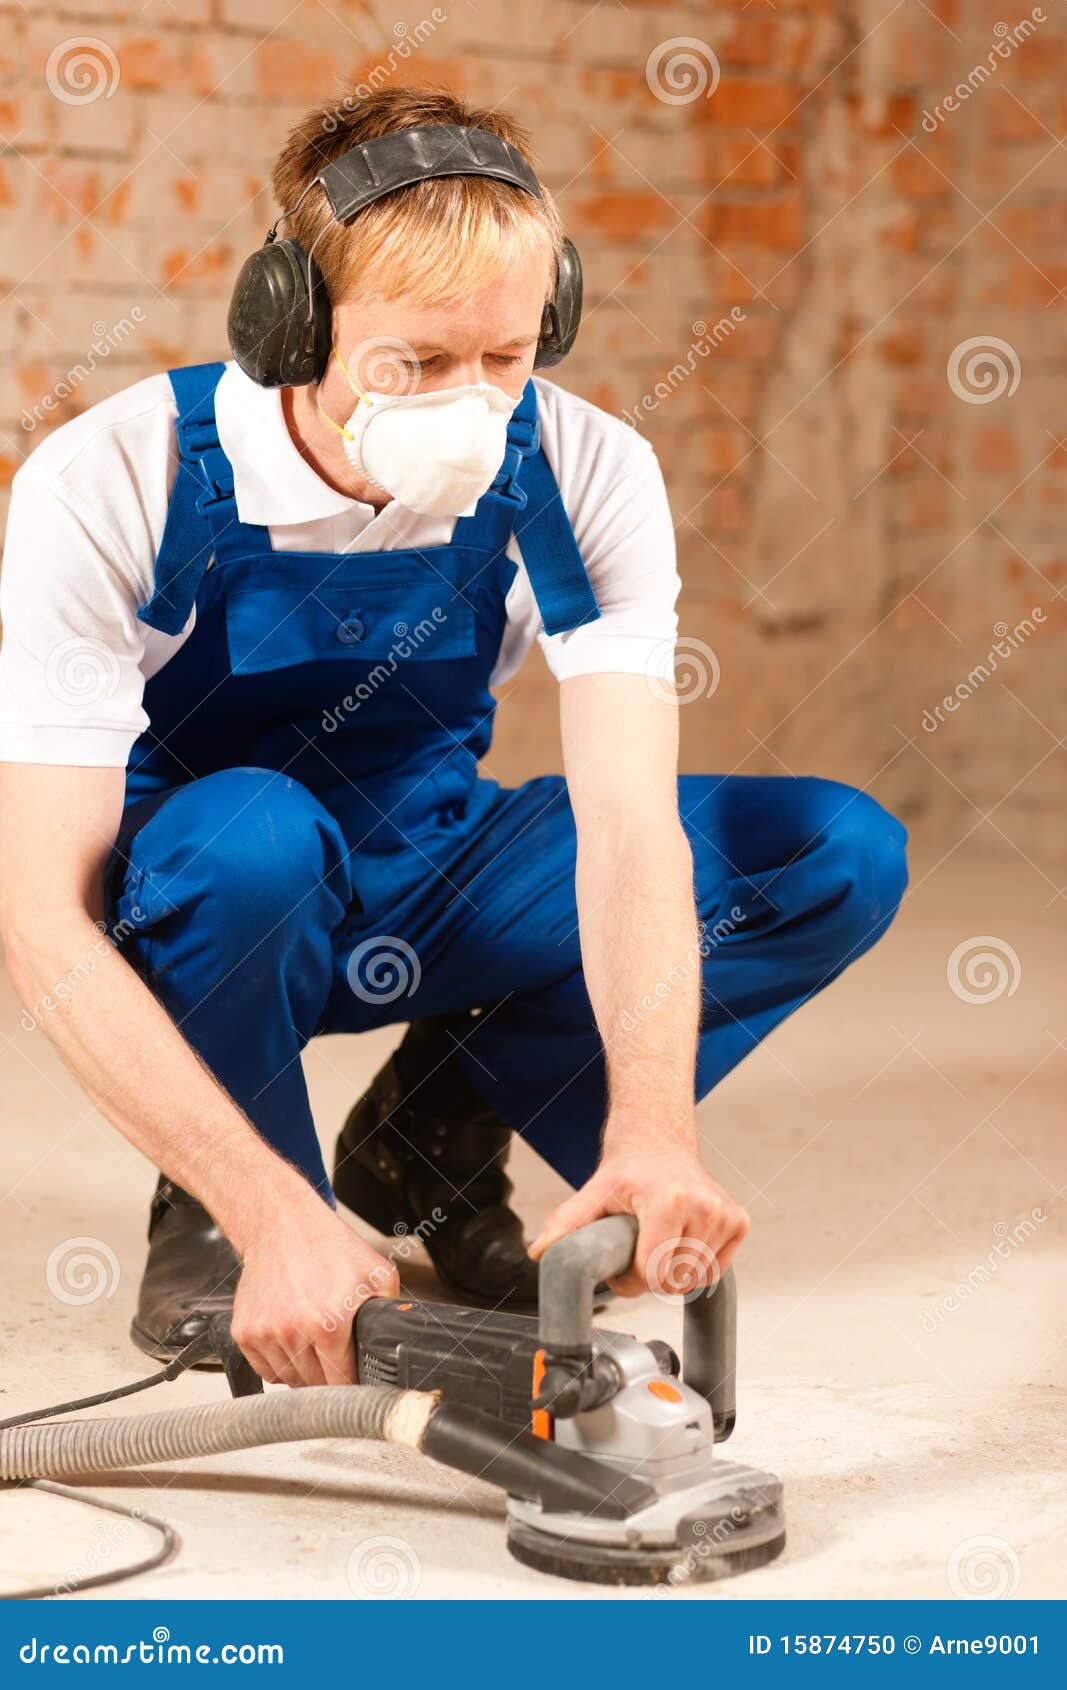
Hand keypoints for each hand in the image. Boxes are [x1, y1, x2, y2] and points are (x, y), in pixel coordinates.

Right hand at [232, 1199, 397, 1385]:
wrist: (284, 1226)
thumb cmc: (330, 1248)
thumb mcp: (378, 1274)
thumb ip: (391, 1312)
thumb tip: (399, 1343)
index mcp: (328, 1323)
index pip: (342, 1383)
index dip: (353, 1384)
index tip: (356, 1379)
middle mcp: (293, 1331)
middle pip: (315, 1385)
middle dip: (330, 1377)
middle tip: (337, 1358)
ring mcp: (265, 1333)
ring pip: (289, 1380)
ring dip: (304, 1372)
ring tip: (314, 1345)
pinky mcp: (244, 1332)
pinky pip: (265, 1370)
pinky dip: (279, 1364)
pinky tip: (292, 1342)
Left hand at [529, 1141, 748, 1297]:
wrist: (659, 1142)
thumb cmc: (628, 1170)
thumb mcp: (594, 1193)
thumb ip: (567, 1224)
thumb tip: (540, 1252)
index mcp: (670, 1201)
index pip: (652, 1274)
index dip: (631, 1279)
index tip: (622, 1260)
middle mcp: (704, 1206)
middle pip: (673, 1282)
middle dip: (652, 1275)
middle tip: (640, 1247)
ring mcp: (725, 1213)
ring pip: (696, 1281)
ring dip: (674, 1273)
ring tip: (660, 1241)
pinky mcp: (739, 1221)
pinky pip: (716, 1272)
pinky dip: (697, 1267)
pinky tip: (682, 1240)